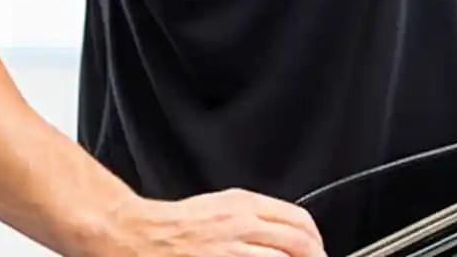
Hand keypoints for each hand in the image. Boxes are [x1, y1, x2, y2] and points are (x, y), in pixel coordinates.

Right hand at [104, 188, 325, 256]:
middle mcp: (242, 225)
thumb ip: (255, 216)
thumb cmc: (177, 223)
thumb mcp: (222, 206)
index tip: (318, 249)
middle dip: (316, 256)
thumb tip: (286, 231)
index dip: (316, 239)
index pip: (299, 220)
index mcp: (245, 205)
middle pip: (299, 242)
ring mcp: (231, 250)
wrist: (138, 234)